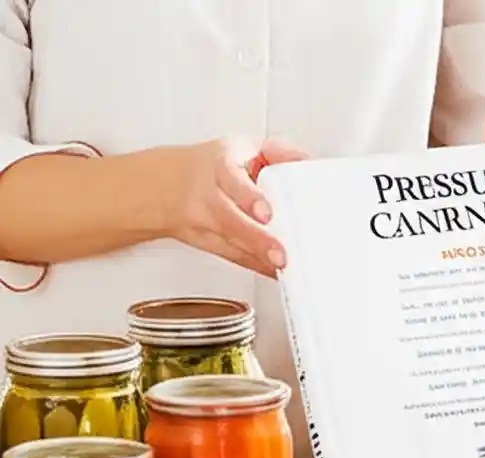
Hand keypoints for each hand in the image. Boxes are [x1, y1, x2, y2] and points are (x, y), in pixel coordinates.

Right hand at [158, 137, 308, 276]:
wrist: (165, 182)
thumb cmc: (214, 164)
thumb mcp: (242, 146)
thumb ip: (277, 152)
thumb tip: (306, 161)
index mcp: (219, 164)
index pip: (232, 181)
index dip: (248, 197)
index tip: (266, 214)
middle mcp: (207, 195)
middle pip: (230, 220)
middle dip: (257, 240)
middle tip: (281, 255)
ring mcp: (203, 222)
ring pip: (230, 245)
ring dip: (260, 258)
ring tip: (283, 266)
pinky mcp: (207, 243)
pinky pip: (234, 257)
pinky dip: (257, 266)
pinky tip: (276, 272)